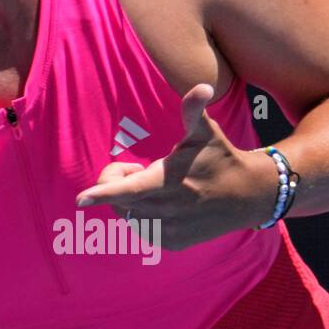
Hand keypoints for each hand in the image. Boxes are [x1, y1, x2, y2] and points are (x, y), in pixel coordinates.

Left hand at [74, 84, 277, 249]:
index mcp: (170, 181)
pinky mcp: (174, 243)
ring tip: (154, 187)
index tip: (81, 199)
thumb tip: (202, 86)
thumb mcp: (205, 132)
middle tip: (139, 169)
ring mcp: (171, 230)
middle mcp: (169, 209)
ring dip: (128, 200)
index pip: (131, 189)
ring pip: (127, 215)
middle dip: (118, 182)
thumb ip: (194, 111)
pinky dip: (141, 216)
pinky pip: (141, 229)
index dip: (105, 192)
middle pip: (119, 199)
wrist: (248, 196)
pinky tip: (161, 204)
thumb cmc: (219, 157)